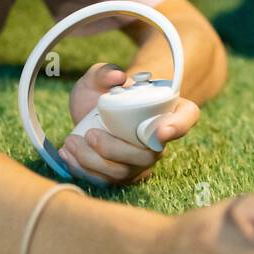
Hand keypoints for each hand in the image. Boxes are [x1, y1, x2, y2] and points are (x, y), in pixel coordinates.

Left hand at [62, 62, 199, 185]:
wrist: (88, 111)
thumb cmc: (102, 91)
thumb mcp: (99, 76)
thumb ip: (105, 72)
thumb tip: (117, 77)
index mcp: (166, 109)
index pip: (186, 118)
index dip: (178, 127)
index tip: (160, 131)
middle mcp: (158, 139)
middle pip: (149, 155)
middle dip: (116, 150)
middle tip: (90, 134)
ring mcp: (140, 160)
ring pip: (124, 172)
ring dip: (93, 162)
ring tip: (71, 142)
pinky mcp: (120, 174)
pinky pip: (105, 181)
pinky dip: (83, 170)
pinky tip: (68, 154)